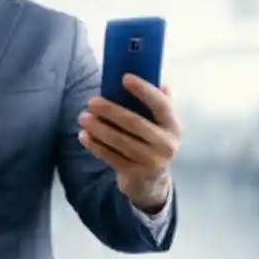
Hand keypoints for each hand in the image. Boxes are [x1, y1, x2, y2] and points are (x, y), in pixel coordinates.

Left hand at [77, 74, 181, 211]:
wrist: (151, 181)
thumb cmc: (151, 142)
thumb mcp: (160, 125)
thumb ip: (159, 104)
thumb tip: (160, 83)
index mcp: (174, 126)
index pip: (161, 105)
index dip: (144, 90)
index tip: (125, 78)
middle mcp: (167, 144)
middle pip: (134, 123)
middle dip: (110, 110)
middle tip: (91, 101)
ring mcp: (152, 161)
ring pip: (119, 141)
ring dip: (98, 128)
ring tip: (83, 117)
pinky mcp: (135, 174)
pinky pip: (111, 156)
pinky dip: (95, 145)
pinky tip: (84, 136)